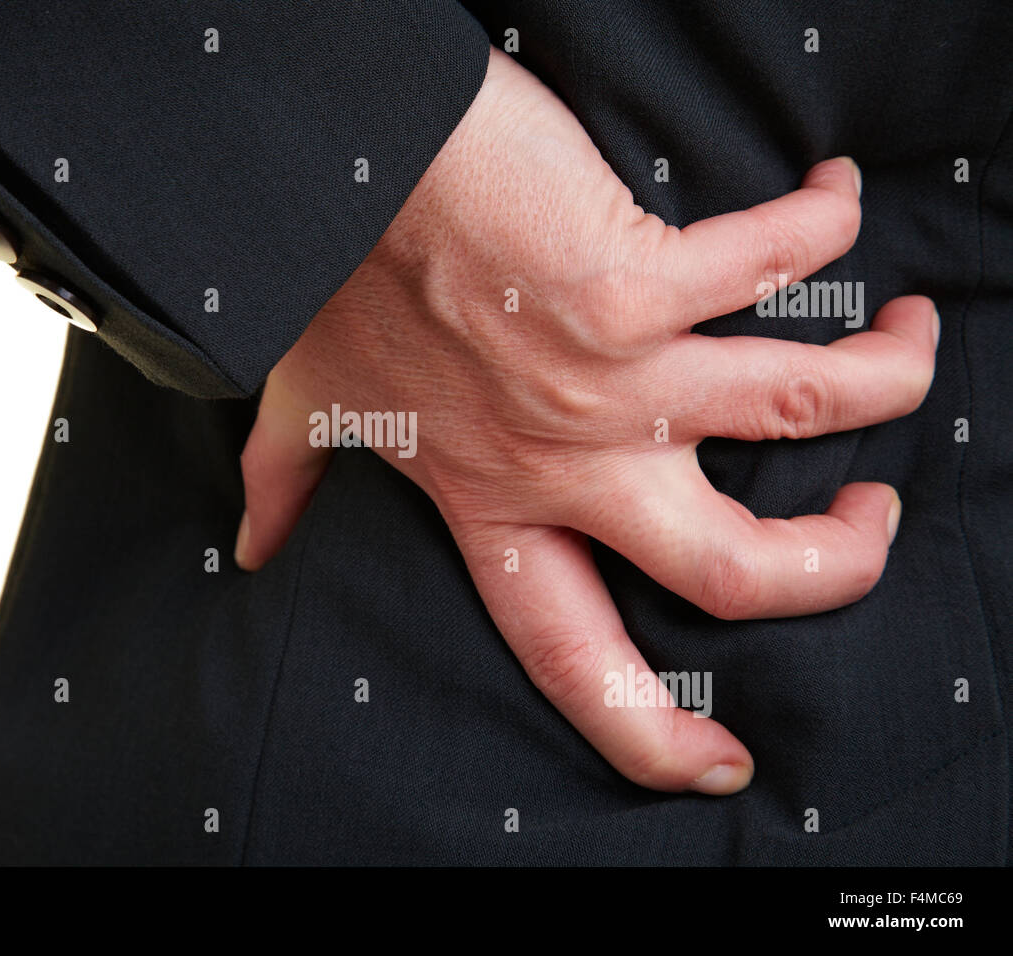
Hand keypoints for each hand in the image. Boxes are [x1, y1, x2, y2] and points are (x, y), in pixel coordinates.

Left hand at [234, 49, 936, 793]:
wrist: (330, 172)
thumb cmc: (324, 283)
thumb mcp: (305, 407)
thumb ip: (286, 486)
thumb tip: (254, 549)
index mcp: (492, 503)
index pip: (574, 654)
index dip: (648, 731)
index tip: (716, 764)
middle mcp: (563, 461)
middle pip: (731, 570)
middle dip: (831, 568)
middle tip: (869, 527)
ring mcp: (608, 375)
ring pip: (794, 412)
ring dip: (879, 382)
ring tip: (907, 350)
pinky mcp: (632, 278)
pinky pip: (767, 264)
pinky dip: (821, 230)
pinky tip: (836, 203)